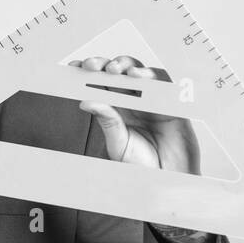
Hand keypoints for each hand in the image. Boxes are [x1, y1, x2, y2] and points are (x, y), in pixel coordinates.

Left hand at [73, 55, 199, 174]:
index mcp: (117, 109)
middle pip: (117, 74)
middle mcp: (133, 100)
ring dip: (124, 65)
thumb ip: (106, 122)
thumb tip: (85, 101)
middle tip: (90, 65)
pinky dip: (149, 74)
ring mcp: (152, 99)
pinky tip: (135, 76)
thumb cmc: (144, 164)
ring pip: (138, 72)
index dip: (87, 74)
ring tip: (112, 69)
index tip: (73, 67)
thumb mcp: (119, 144)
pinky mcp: (170, 101)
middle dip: (102, 65)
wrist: (170, 178)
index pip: (99, 85)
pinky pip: (161, 82)